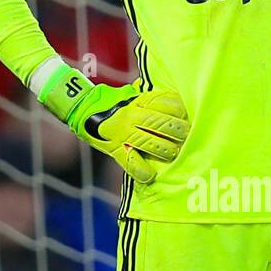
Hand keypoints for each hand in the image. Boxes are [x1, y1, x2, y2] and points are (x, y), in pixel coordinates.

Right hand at [36, 62, 188, 183]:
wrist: (82, 109)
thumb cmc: (113, 102)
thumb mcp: (131, 94)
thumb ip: (149, 98)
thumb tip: (175, 103)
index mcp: (137, 101)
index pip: (164, 103)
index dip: (178, 110)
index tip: (185, 115)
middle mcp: (131, 117)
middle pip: (162, 124)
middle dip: (179, 132)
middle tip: (188, 136)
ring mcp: (123, 134)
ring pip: (152, 144)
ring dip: (167, 151)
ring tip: (174, 154)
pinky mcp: (115, 150)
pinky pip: (131, 163)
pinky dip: (143, 171)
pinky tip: (151, 175)